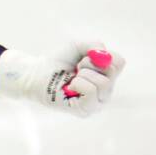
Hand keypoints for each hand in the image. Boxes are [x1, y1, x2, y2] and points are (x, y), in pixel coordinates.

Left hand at [0, 43, 125, 117]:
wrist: (36, 73)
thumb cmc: (57, 62)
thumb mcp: (77, 47)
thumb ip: (94, 45)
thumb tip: (103, 54)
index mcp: (107, 76)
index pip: (119, 62)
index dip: (101, 55)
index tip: (84, 57)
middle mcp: (106, 91)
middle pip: (113, 71)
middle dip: (90, 64)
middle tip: (76, 68)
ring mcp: (97, 103)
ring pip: (103, 83)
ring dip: (83, 75)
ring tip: (72, 78)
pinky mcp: (84, 110)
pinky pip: (91, 92)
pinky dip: (79, 84)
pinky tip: (70, 87)